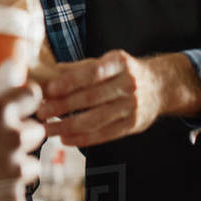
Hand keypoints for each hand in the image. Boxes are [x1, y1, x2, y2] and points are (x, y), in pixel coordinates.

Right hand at [0, 84, 45, 200]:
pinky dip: (8, 197)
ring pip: (32, 165)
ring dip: (19, 166)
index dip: (25, 99)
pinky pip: (19, 197)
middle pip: (37, 131)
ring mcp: (15, 171)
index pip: (30, 95)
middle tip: (4, 140)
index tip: (19, 104)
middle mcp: (13, 139)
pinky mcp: (10, 199)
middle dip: (24, 134)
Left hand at [35, 50, 163, 146]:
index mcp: (119, 63)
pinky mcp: (133, 125)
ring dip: (67, 126)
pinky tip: (65, 139)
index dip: (69, 82)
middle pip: (91, 97)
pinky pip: (104, 134)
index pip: (92, 73)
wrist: (160, 86)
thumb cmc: (124, 72)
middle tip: (40, 112)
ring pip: (95, 119)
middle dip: (62, 106)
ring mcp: (132, 106)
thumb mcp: (108, 61)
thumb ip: (81, 67)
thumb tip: (51, 71)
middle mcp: (128, 83)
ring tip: (47, 129)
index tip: (48, 90)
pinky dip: (83, 138)